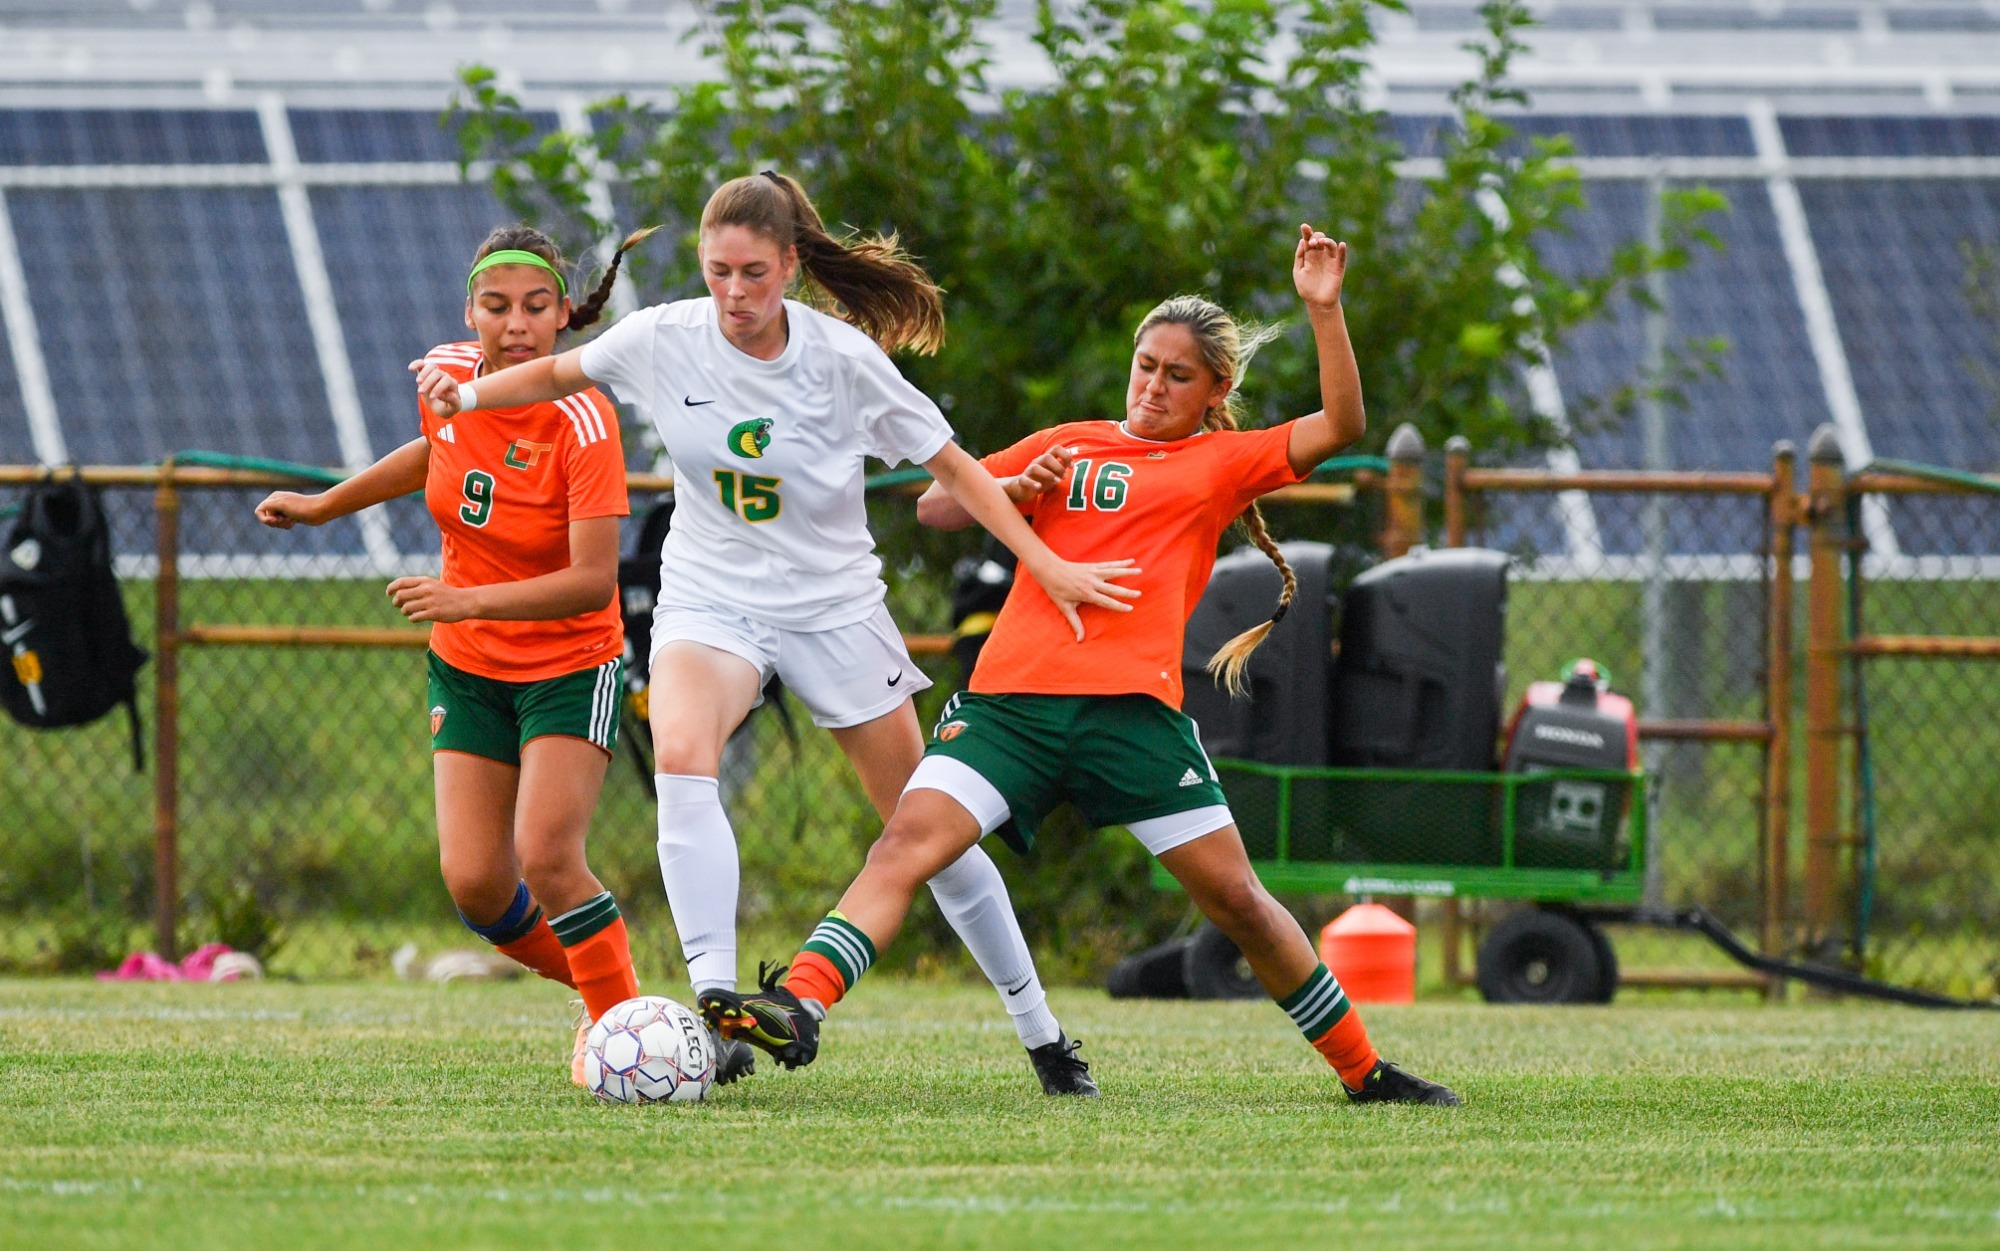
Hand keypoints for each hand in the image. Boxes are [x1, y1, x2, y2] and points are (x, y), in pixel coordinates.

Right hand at [255, 491, 323, 528]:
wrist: (320, 510)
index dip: (265, 519)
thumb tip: (260, 510)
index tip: (274, 520)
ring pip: (275, 523)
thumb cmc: (301, 507)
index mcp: (274, 497)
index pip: (259, 511)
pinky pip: (282, 525)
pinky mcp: (291, 516)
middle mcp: (278, 502)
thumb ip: (268, 506)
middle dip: (275, 522)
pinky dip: (287, 525)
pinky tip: (295, 522)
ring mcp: (284, 510)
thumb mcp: (282, 505)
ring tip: (292, 519)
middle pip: (267, 518)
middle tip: (286, 519)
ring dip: (282, 524)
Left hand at [386, 576, 477, 623]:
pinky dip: (413, 618)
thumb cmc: (446, 594)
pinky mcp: (434, 613)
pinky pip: (414, 617)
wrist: (465, 602)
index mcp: (425, 581)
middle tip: (399, 605)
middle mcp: (426, 590)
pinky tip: (417, 617)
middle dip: (396, 602)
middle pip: (400, 596)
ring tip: (410, 612)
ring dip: (405, 611)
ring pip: (406, 608)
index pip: (401, 582)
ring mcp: (430, 602)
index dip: (391, 588)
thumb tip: (396, 593)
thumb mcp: (432, 584)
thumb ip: (416, 586)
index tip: (388, 593)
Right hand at [408, 359, 463, 417]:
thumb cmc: (449, 407)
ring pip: (431, 366)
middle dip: (428, 382)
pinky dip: (416, 364)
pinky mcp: (426, 373)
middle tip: (420, 392)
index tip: (431, 397)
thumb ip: (452, 401)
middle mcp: (445, 376)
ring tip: (418, 382)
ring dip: (423, 373)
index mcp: (452, 384)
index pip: (446, 381)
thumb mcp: (453, 408)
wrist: (443, 405)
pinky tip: (410, 368)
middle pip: (437, 373)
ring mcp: (436, 374)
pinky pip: (422, 364)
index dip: (439, 387)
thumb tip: (442, 394)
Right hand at [1006, 445, 1074, 503]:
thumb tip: (1072, 463)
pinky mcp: (1022, 481)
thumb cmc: (1041, 480)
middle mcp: (1037, 462)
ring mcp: (1028, 471)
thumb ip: (1062, 467)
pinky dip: (1032, 484)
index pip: (1056, 448)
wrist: (1022, 489)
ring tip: (1056, 482)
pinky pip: (1025, 480)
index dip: (1066, 455)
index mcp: (1046, 459)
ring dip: (1048, 474)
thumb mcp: (1054, 473)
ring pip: (1035, 467)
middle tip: (1064, 477)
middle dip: (1058, 467)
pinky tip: (1039, 487)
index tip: (1072, 467)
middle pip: (1047, 457)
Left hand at [1025, 557, 1141, 641]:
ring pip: (1114, 572)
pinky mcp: (1092, 566)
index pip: (1106, 602)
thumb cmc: (1056, 590)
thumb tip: (1079, 640)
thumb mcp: (1065, 608)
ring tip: (1140, 571)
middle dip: (1127, 591)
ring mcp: (1093, 573)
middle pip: (1113, 587)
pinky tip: (1130, 561)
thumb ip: (1075, 624)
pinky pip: (1109, 564)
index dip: (1118, 605)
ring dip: (1127, 571)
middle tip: (1139, 594)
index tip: (1130, 608)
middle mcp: (1092, 583)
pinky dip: (1120, 563)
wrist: (1049, 570)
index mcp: (1087, 594)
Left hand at [1293, 223, 1347, 310]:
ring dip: (1326, 241)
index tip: (1304, 226)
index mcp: (1309, 255)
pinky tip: (1341, 245)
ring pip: (1330, 245)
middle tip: (1312, 242)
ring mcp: (1330, 260)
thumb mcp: (1298, 272)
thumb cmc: (1306, 288)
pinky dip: (1342, 250)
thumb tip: (1302, 241)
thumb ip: (1300, 257)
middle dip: (1316, 237)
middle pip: (1320, 239)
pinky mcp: (1338, 267)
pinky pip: (1341, 257)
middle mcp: (1320, 255)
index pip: (1308, 240)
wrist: (1317, 303)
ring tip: (1321, 241)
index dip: (1306, 232)